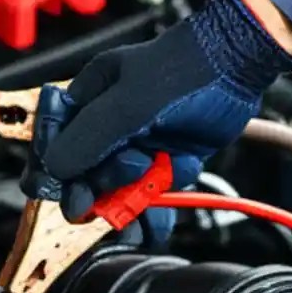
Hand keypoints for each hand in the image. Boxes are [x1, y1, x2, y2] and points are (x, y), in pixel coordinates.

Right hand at [21, 0, 291, 244]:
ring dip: (125, 209)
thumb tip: (54, 170)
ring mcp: (134, 143)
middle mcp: (105, 124)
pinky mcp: (162, 159)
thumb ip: (89, 137)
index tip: (56, 193)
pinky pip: (149, 193)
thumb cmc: (185, 71)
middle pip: (84, 173)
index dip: (52, 171)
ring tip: (136, 225)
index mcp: (86, 100)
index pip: (52, 143)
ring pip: (117, 188)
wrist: (239, 67)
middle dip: (95, 192)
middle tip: (101, 204)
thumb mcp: (130, 104)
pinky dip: (154, 210)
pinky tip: (156, 225)